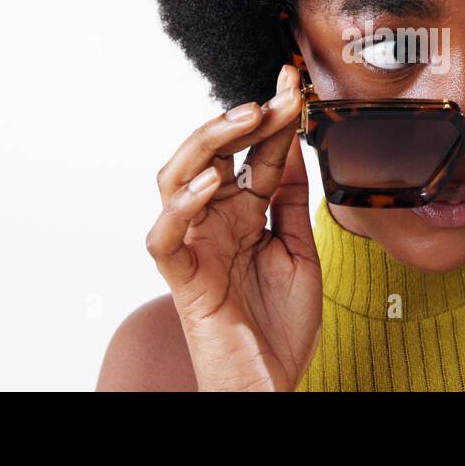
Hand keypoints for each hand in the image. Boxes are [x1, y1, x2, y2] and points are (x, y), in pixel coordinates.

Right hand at [146, 65, 321, 390]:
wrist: (269, 383)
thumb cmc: (279, 325)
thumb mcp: (299, 249)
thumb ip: (292, 201)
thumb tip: (295, 145)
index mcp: (244, 212)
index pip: (255, 153)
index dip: (274, 118)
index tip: (293, 82)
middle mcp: (214, 221)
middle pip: (210, 154)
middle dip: (240, 118)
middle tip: (275, 97)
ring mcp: (195, 246)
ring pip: (174, 179)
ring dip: (207, 144)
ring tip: (242, 121)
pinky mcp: (183, 279)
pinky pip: (164, 237)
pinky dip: (180, 208)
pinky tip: (209, 185)